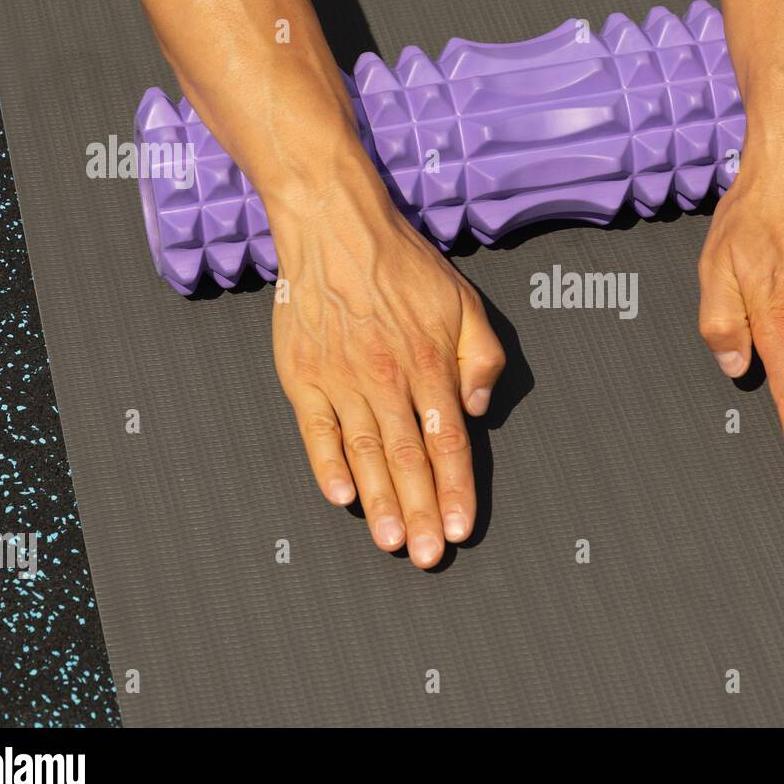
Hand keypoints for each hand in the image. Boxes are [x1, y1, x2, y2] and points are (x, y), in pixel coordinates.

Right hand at [268, 177, 505, 566]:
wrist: (335, 228)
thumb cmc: (404, 267)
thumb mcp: (464, 302)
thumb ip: (481, 358)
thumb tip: (475, 410)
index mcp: (429, 363)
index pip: (448, 441)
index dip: (455, 489)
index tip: (460, 528)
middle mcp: (386, 378)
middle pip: (409, 458)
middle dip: (421, 512)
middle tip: (428, 556)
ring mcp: (341, 379)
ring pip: (365, 453)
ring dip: (380, 502)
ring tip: (391, 542)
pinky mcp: (303, 376)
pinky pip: (316, 431)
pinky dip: (327, 466)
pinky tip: (342, 498)